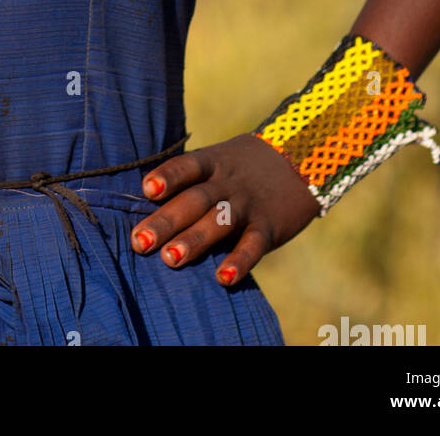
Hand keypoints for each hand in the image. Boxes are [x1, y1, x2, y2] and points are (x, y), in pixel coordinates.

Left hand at [129, 133, 321, 284]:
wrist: (300, 159)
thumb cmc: (242, 166)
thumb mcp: (218, 160)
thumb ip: (190, 180)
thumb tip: (144, 204)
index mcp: (211, 163)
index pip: (186, 166)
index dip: (168, 176)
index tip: (146, 189)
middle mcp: (227, 183)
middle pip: (194, 200)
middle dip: (166, 220)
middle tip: (140, 241)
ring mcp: (248, 205)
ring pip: (219, 222)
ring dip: (193, 240)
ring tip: (169, 259)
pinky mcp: (269, 227)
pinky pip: (253, 246)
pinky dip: (239, 262)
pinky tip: (222, 278)